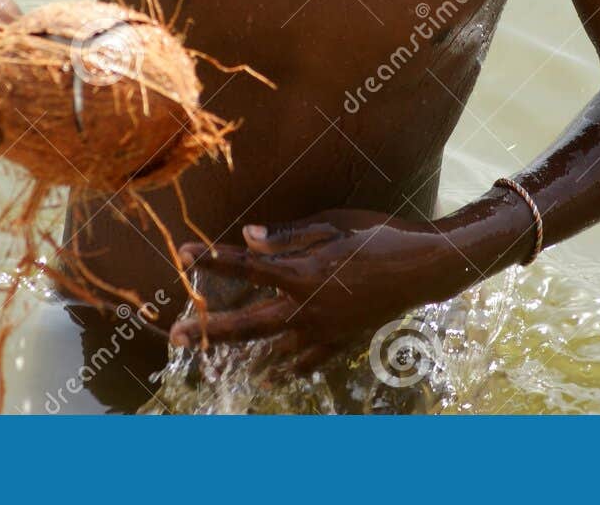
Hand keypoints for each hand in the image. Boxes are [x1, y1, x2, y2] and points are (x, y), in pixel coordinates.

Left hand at [169, 209, 467, 370]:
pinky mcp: (342, 339)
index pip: (246, 266)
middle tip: (174, 336)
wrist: (424, 267)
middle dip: (209, 327)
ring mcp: (325, 328)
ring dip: (241, 351)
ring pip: (273, 346)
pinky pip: (308, 360)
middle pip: (248, 322)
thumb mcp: (333, 223)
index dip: (212, 258)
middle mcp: (308, 307)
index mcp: (304, 272)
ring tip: (211, 358)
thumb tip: (246, 237)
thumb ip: (288, 235)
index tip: (182, 253)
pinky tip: (271, 376)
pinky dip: (287, 368)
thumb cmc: (379, 234)